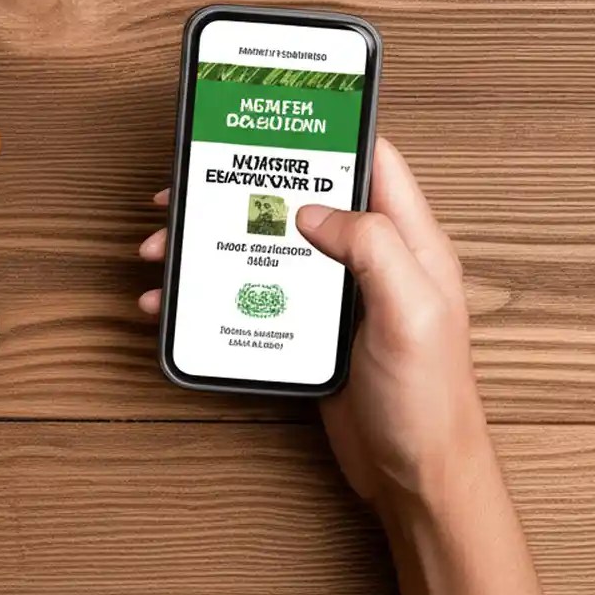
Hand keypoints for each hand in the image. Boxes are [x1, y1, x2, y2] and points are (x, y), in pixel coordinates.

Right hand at [139, 138, 490, 506]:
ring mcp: (338, 297)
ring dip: (216, 242)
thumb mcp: (412, 313)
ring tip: (164, 249)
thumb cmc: (429, 402)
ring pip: (269, 247)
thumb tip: (314, 209)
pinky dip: (216, 290)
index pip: (373, 160)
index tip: (271, 119)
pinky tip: (179, 300)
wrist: (414, 475)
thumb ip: (373, 248)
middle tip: (188, 191)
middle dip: (243, 189)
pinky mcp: (310, 332)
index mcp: (409, 243)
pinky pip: (259, 294)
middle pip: (303, 200)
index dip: (327, 131)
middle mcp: (372, 261)